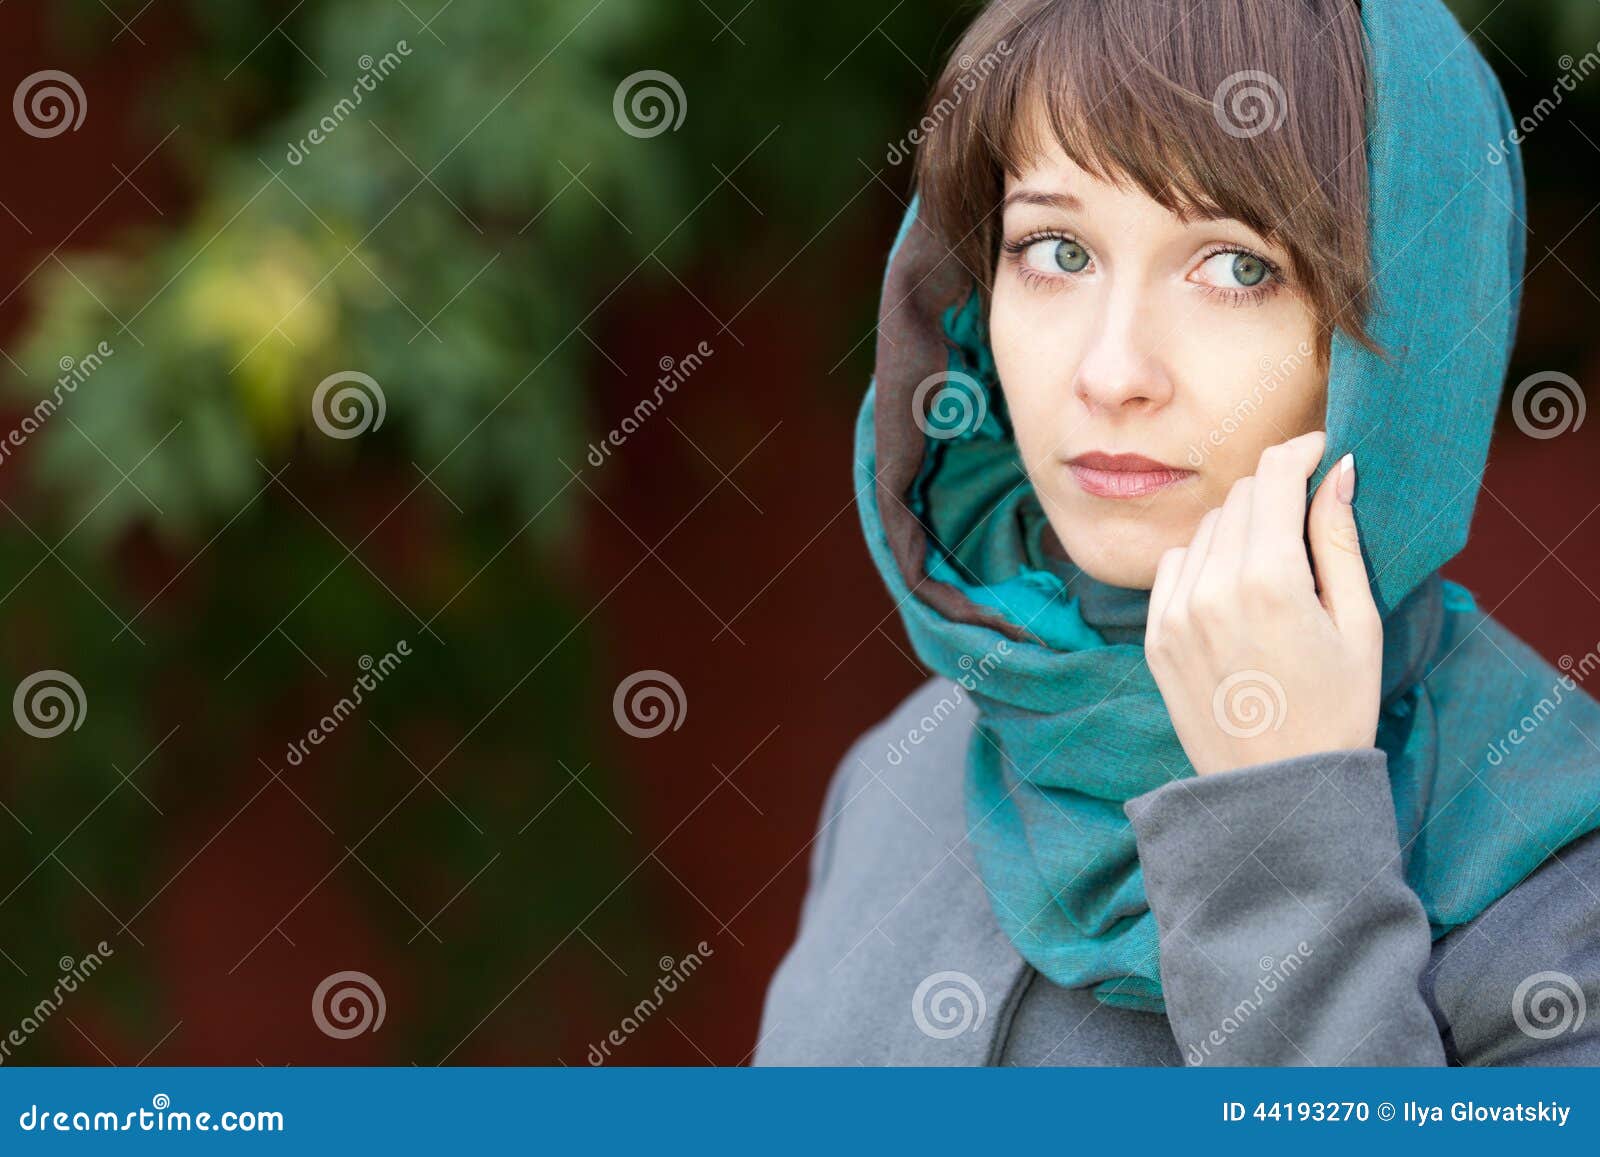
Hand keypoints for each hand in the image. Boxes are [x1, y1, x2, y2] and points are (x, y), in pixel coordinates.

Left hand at [1145, 431, 1381, 776]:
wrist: (1276, 790)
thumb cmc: (1335, 710)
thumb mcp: (1358, 625)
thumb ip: (1339, 541)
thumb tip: (1336, 471)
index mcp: (1268, 581)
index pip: (1273, 477)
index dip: (1300, 452)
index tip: (1321, 451)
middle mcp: (1210, 588)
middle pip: (1239, 497)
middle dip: (1276, 491)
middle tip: (1308, 514)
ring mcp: (1173, 612)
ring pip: (1205, 528)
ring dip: (1240, 527)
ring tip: (1276, 564)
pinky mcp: (1154, 635)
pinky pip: (1174, 566)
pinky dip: (1203, 560)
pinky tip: (1234, 589)